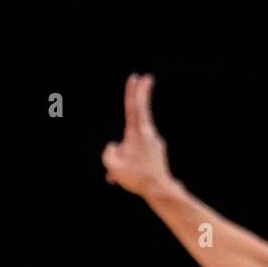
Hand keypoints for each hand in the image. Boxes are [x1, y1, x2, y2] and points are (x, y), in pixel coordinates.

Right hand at [102, 73, 174, 197]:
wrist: (159, 189)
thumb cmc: (135, 177)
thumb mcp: (112, 165)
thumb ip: (108, 152)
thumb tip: (114, 146)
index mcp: (136, 134)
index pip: (134, 107)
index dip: (133, 91)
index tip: (135, 77)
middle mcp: (148, 134)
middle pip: (142, 110)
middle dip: (143, 93)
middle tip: (147, 77)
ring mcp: (154, 142)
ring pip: (133, 143)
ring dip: (124, 155)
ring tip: (121, 176)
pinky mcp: (157, 151)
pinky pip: (138, 153)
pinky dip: (130, 162)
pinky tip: (128, 178)